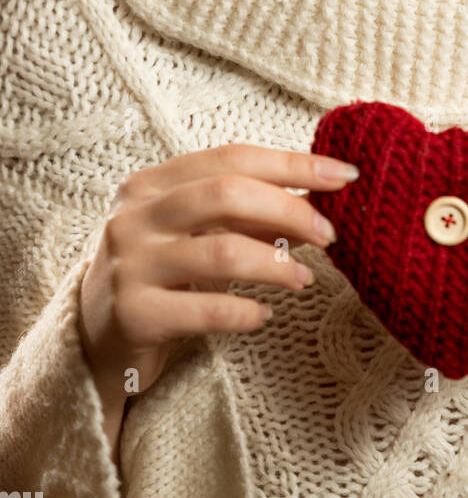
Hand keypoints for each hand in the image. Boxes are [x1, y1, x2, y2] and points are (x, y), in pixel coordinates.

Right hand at [79, 144, 359, 403]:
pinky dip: (244, 312)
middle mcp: (135, 216)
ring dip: (275, 264)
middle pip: (226, 193)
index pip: (231, 157)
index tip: (343, 175)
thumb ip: (249, 216)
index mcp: (151, 183)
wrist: (93, 340)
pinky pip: (204, 309)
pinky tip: (263, 315)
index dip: (292, 163)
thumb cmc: (160, 275)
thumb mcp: (197, 235)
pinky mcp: (132, 315)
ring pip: (221, 251)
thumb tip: (319, 204)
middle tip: (329, 234)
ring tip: (304, 280)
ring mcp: (130, 264)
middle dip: (289, 210)